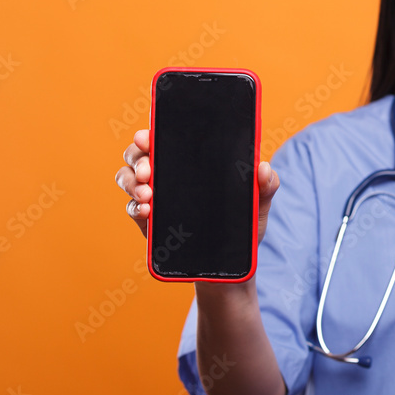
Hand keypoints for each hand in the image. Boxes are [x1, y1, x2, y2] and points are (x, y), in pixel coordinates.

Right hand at [115, 130, 280, 246]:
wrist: (233, 262)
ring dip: (131, 182)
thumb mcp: (259, 202)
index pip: (166, 137)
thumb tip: (264, 168)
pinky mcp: (149, 219)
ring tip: (147, 194)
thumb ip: (266, 185)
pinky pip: (132, 207)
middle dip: (137, 158)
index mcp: (192, 160)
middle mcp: (168, 173)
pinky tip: (146, 210)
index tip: (147, 136)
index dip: (150, 133)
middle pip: (139, 154)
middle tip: (148, 171)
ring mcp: (155, 195)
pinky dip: (135, 206)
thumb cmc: (244, 222)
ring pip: (128, 177)